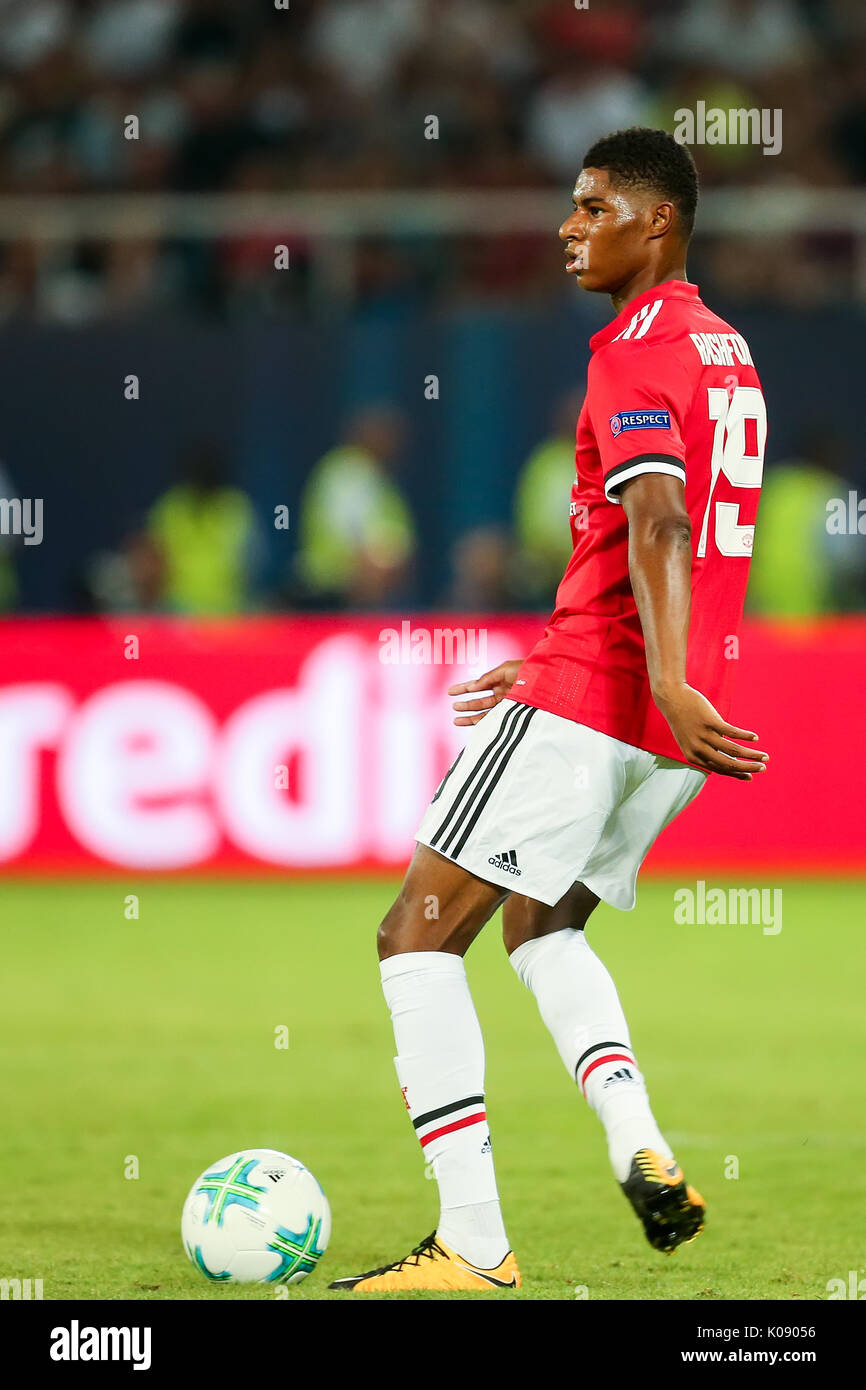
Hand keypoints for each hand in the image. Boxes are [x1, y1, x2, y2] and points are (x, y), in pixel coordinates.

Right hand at [447, 660, 523, 726]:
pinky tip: (473, 724)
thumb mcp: (505, 669)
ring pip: (484, 712)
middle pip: (479, 700)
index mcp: (499, 680)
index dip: (463, 688)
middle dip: (466, 704)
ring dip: (470, 715)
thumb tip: (473, 686)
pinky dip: (483, 722)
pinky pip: (495, 719)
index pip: (477, 685)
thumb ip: (487, 678)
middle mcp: (502, 693)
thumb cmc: (528, 669)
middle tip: (453, 707)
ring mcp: (507, 704)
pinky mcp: (513, 712)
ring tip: (456, 719)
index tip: (450, 691)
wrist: (546, 678)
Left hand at [653, 682, 768, 779]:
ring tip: (765, 757)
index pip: (719, 769)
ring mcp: (704, 735)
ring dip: (751, 755)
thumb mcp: (690, 739)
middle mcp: (698, 748)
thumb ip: (706, 749)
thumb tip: (727, 756)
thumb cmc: (683, 719)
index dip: (736, 774)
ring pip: (732, 750)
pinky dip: (745, 736)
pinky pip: (732, 732)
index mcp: (693, 756)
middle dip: (747, 768)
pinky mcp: (709, 721)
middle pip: (728, 764)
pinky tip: (755, 738)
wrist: (672, 698)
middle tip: (763, 769)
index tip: (750, 776)